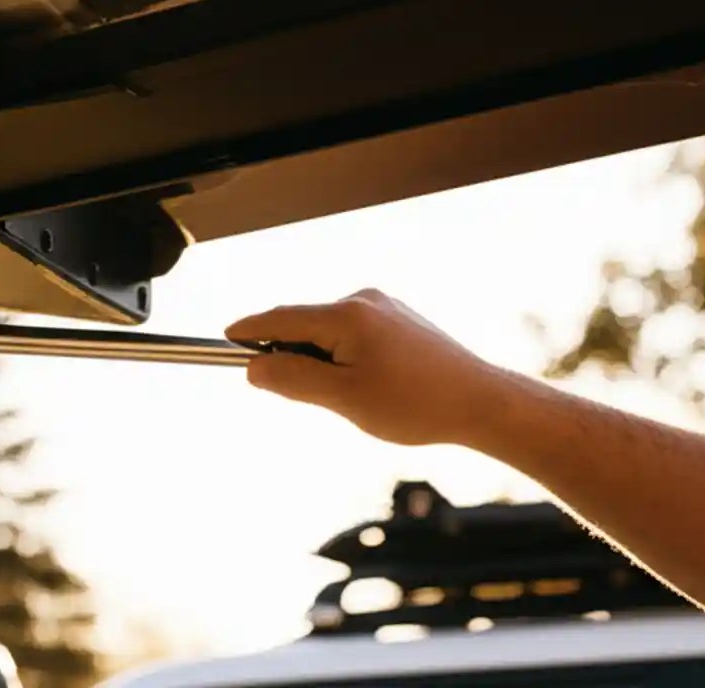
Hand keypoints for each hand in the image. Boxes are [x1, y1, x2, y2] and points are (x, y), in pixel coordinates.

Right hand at [226, 289, 489, 445]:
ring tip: (350, 399)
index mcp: (346, 315)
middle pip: (304, 324)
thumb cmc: (415, 404)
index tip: (224, 339)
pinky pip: (352, 334)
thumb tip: (254, 365)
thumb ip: (293, 378)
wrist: (480, 403)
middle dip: (291, 356)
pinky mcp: (399, 321)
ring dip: (320, 361)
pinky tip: (366, 387)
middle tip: (305, 397)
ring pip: (328, 332)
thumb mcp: (343, 398)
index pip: (280, 318)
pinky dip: (342, 357)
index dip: (249, 330)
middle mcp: (364, 301)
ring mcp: (384, 308)